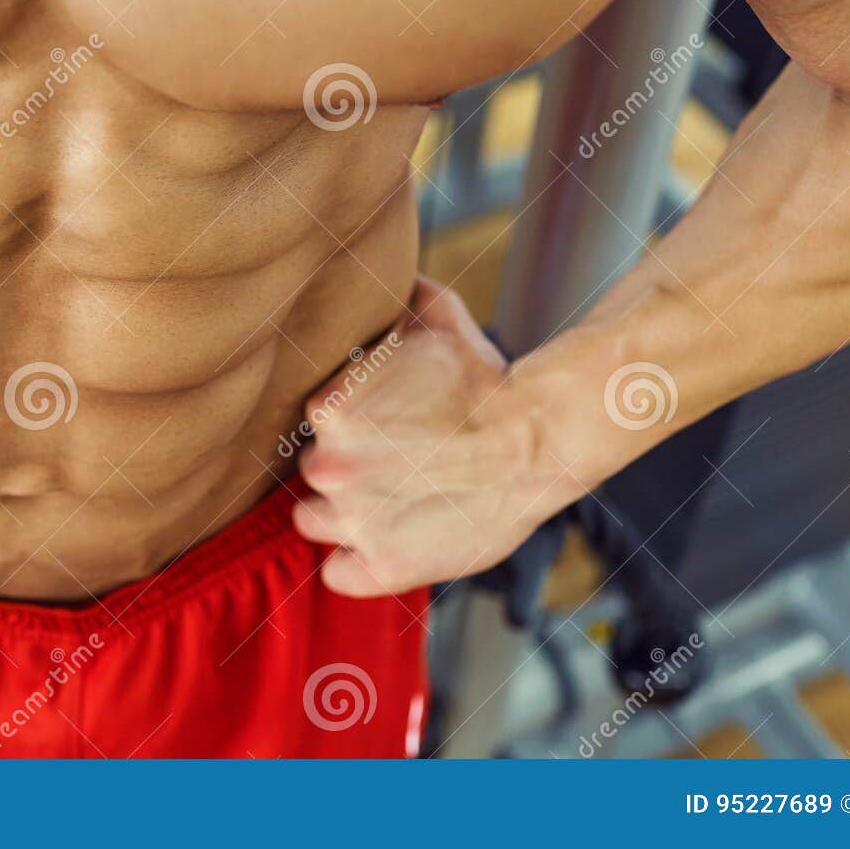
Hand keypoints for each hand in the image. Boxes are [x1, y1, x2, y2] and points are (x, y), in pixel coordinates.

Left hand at [293, 276, 564, 596]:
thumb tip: (387, 276)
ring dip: (343, 516)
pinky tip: (385, 542)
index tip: (378, 431)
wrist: (538, 439)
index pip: (311, 426)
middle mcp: (328, 467)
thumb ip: (399, 301)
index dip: (345, 429)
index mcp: (327, 412)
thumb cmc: (488, 381)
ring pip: (314, 522)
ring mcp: (354, 521)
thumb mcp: (438, 322)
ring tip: (390, 502)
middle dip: (344, 470)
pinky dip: (355, 563)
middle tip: (390, 465)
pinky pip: (337, 573)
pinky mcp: (383, 566)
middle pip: (312, 473)